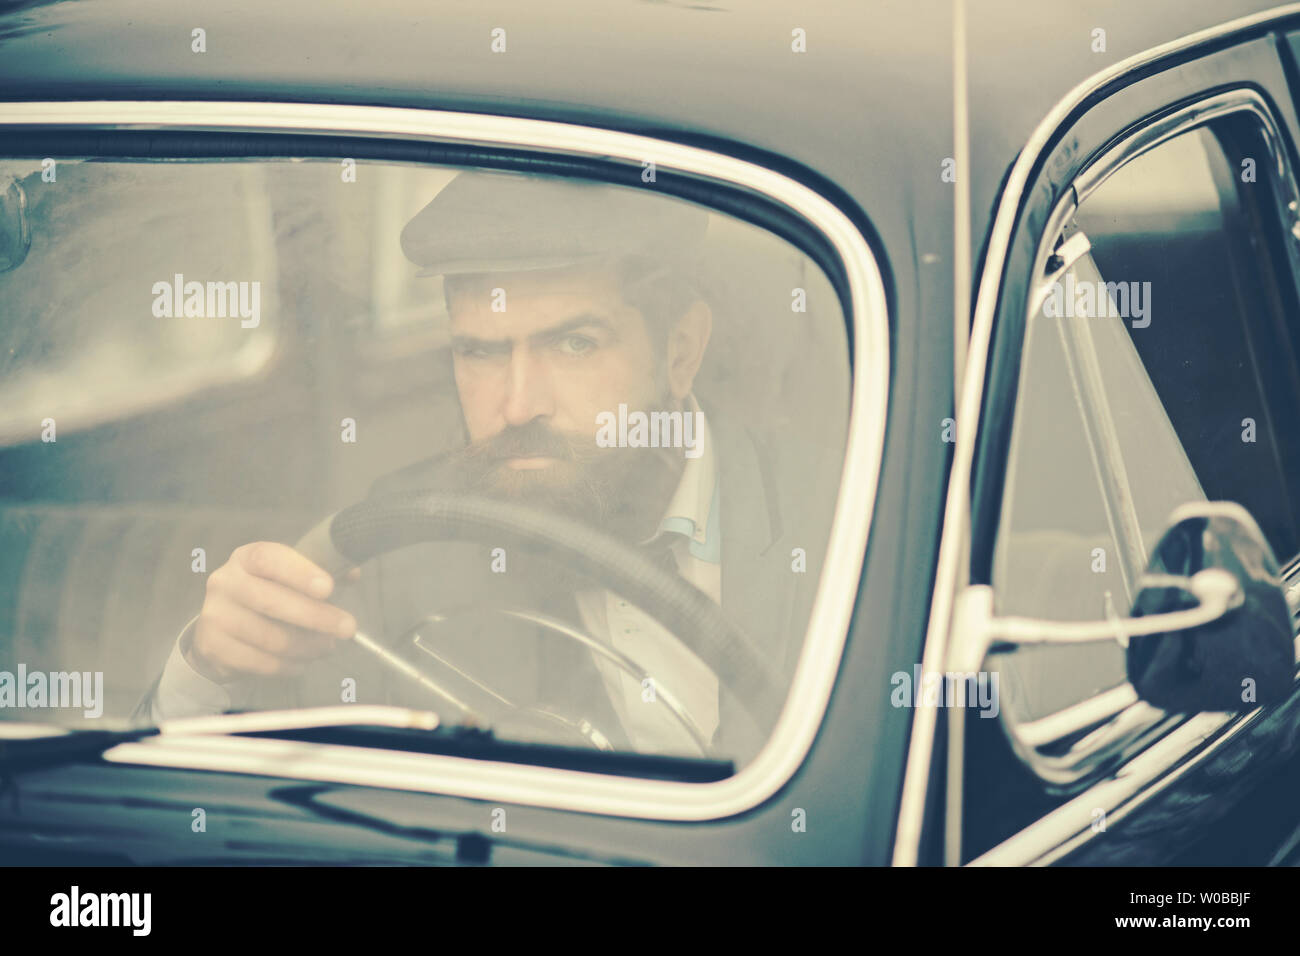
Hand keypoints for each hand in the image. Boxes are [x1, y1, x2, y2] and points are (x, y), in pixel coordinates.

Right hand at [186, 541, 359, 682]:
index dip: (300, 573)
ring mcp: (215, 615)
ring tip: (327, 647)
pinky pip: (262, 663)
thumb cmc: (269, 596)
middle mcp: (225, 582)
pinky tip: (302, 662)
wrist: (222, 629)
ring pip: (272, 638)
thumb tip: (351, 574)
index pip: (270, 559)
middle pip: (273, 602)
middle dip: (317, 617)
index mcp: (246, 557)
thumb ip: (323, 571)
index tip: (328, 588)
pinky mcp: (213, 647)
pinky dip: (290, 665)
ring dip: (308, 647)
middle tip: (348, 628)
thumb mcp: (292, 577)